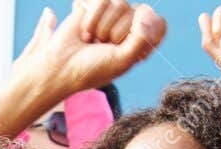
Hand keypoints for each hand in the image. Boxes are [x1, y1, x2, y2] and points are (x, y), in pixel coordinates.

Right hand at [13, 2, 165, 104]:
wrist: (61, 67)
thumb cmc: (92, 69)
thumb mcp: (123, 60)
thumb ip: (142, 38)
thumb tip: (145, 8)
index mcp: (140, 42)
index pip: (159, 24)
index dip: (149, 30)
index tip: (133, 49)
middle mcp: (128, 25)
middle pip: (139, 12)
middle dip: (118, 33)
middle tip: (103, 48)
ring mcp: (111, 14)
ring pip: (120, 3)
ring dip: (103, 27)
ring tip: (92, 40)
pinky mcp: (93, 5)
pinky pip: (102, 0)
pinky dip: (92, 18)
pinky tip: (85, 32)